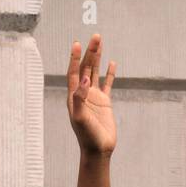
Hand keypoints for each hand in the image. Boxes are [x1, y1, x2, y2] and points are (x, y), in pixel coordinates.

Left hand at [66, 34, 116, 158]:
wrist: (98, 150)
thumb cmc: (87, 136)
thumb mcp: (80, 118)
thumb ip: (80, 98)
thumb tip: (85, 79)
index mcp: (74, 96)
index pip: (74, 72)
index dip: (75, 58)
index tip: (77, 43)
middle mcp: (83, 93)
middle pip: (86, 68)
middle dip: (90, 52)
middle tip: (96, 36)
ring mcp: (94, 97)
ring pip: (95, 72)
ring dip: (97, 58)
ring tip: (100, 42)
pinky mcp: (105, 102)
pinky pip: (107, 84)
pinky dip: (109, 73)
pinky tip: (111, 63)